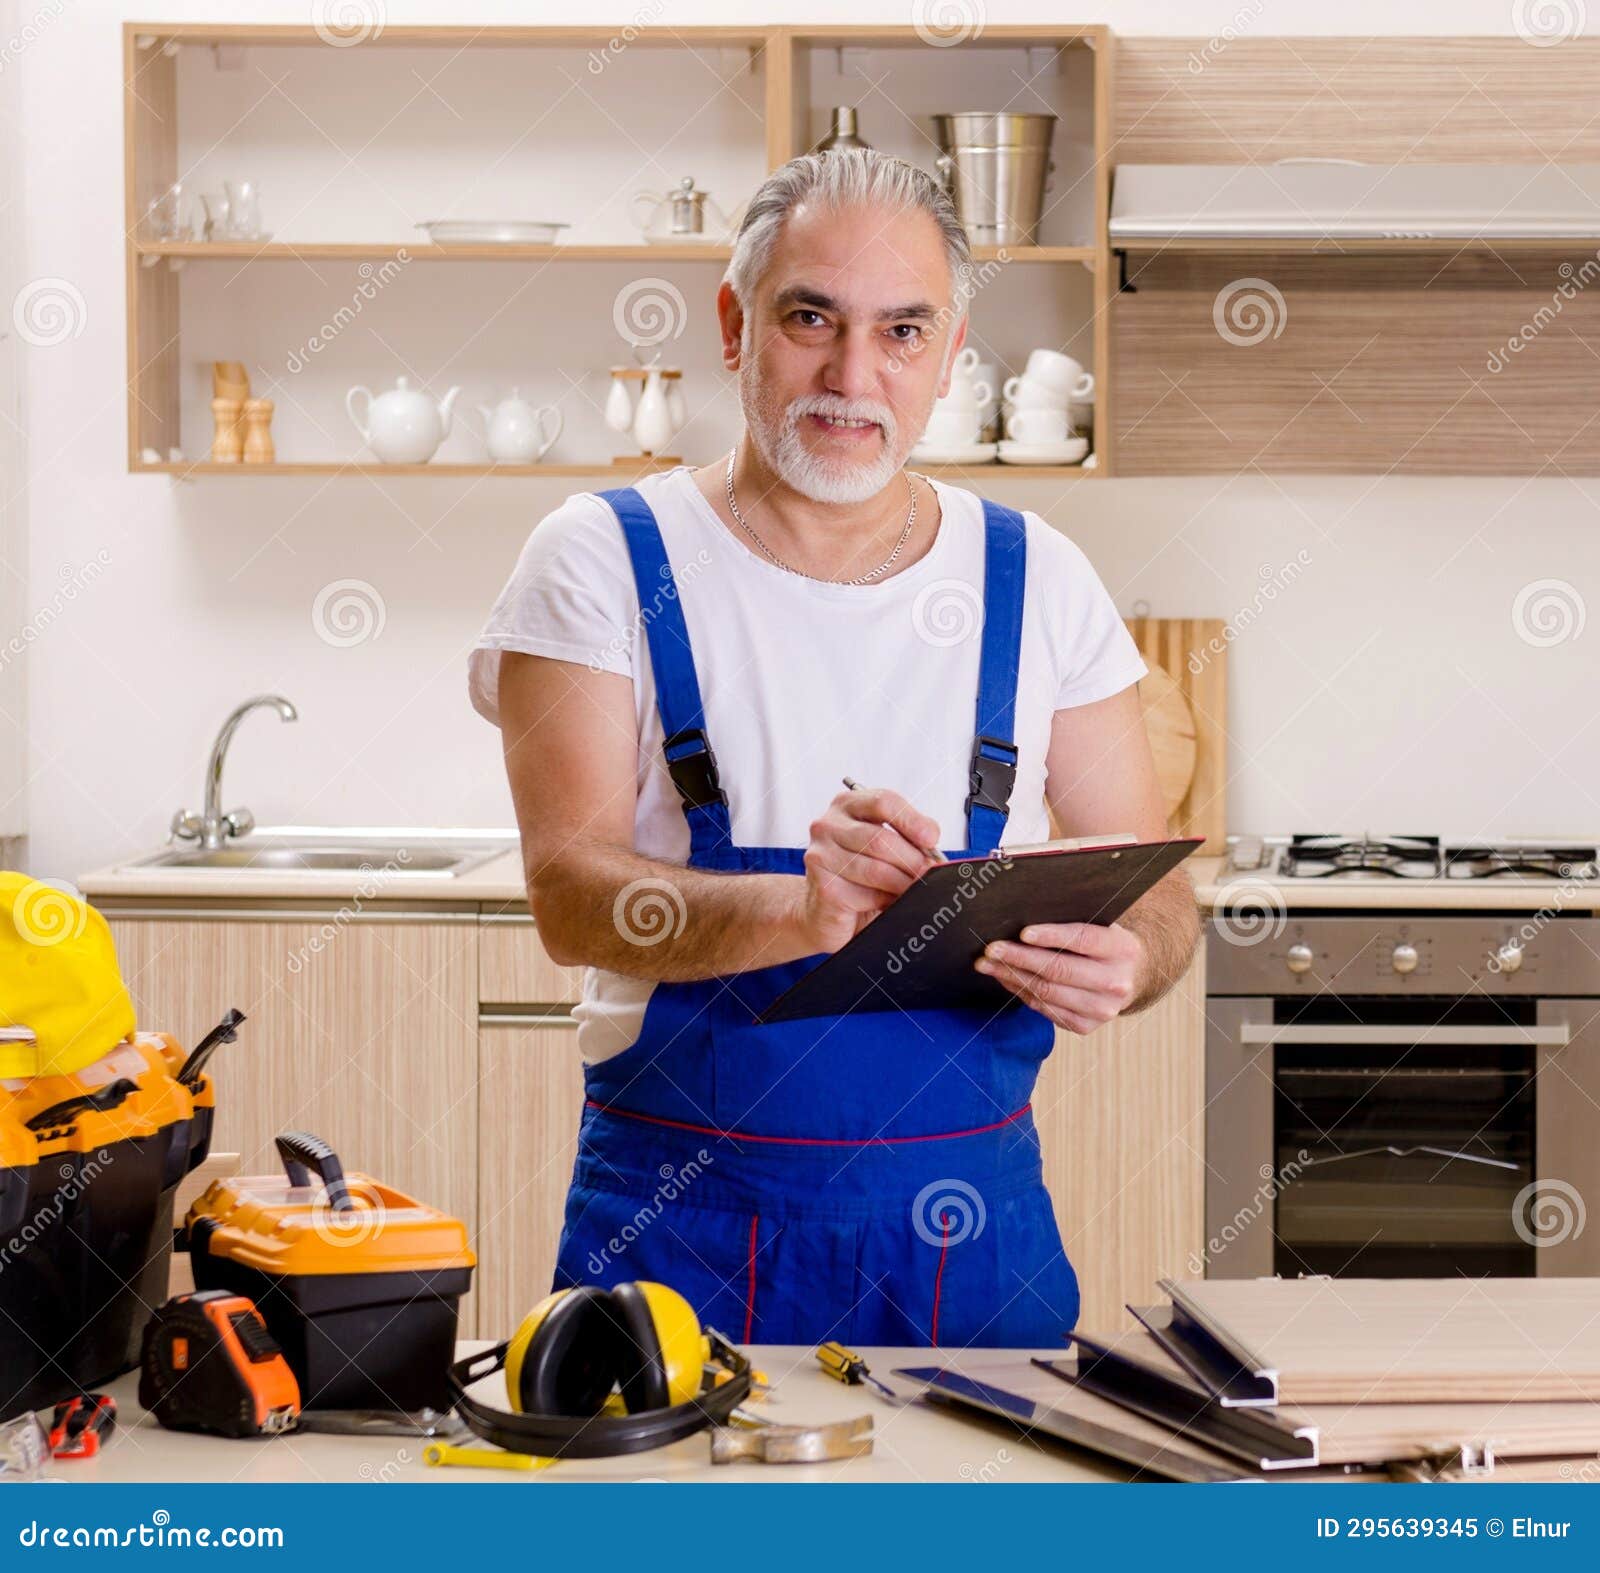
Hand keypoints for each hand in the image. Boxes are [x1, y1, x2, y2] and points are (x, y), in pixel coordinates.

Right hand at [794, 786, 943, 952]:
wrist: (823, 909)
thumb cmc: (857, 874)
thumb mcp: (883, 846)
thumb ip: (907, 840)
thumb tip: (933, 852)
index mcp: (847, 805)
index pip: (883, 802)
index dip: (912, 820)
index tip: (931, 838)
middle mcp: (828, 825)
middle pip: (880, 838)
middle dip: (912, 859)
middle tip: (929, 872)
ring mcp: (821, 855)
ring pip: (876, 869)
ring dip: (903, 882)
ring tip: (914, 889)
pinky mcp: (824, 887)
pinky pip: (867, 894)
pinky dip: (886, 900)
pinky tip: (888, 901)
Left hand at [974, 921, 1142, 1033]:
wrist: (1131, 977)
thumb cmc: (1104, 945)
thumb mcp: (1101, 926)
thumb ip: (1072, 921)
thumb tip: (1023, 916)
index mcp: (1122, 949)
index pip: (1084, 940)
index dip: (1053, 936)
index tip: (1023, 932)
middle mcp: (1115, 983)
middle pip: (1059, 970)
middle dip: (1019, 958)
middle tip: (991, 949)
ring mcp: (1102, 1009)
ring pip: (1047, 992)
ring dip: (1012, 976)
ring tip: (987, 964)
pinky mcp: (1085, 1026)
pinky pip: (1044, 1009)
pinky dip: (1021, 992)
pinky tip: (1005, 978)